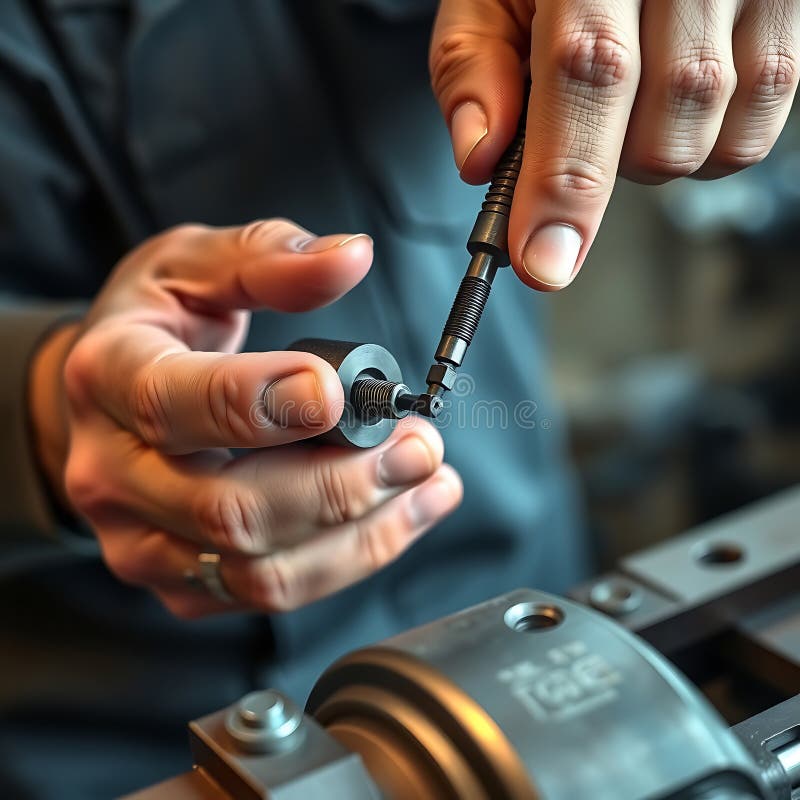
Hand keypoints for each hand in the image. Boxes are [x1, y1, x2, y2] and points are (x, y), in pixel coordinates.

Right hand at [30, 220, 461, 616]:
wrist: (114, 398)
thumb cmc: (159, 324)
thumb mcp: (197, 265)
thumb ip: (270, 258)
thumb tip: (352, 256)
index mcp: (109, 376)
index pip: (176, 403)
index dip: (263, 403)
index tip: (341, 393)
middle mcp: (112, 472)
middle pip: (230, 509)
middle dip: (342, 484)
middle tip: (418, 445)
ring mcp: (141, 538)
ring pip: (259, 571)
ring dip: (362, 533)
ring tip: (429, 483)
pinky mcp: (179, 580)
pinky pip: (269, 592)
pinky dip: (350, 560)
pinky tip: (401, 515)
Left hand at [431, 0, 798, 288]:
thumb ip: (472, 66)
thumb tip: (481, 159)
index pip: (588, 72)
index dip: (566, 181)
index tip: (544, 263)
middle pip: (662, 128)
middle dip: (603, 172)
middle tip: (572, 135)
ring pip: (714, 140)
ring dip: (652, 158)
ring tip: (626, 105)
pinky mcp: (794, 14)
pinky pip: (761, 128)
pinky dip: (708, 145)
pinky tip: (672, 106)